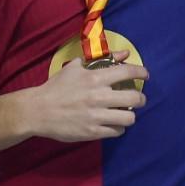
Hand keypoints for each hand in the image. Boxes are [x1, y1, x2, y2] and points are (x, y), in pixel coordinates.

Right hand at [20, 50, 147, 142]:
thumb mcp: (76, 67)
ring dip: (130, 115)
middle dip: (140, 99)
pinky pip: (116, 132)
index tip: (146, 75)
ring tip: (125, 113)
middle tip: (138, 99)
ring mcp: (96, 116)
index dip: (141, 73)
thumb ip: (103, 59)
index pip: (128, 73)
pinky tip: (113, 124)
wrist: (38, 110)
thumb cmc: (57, 86)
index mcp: (96, 78)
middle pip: (134, 98)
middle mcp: (99, 97)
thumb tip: (125, 53)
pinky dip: (118, 128)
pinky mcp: (92, 132)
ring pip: (129, 118)